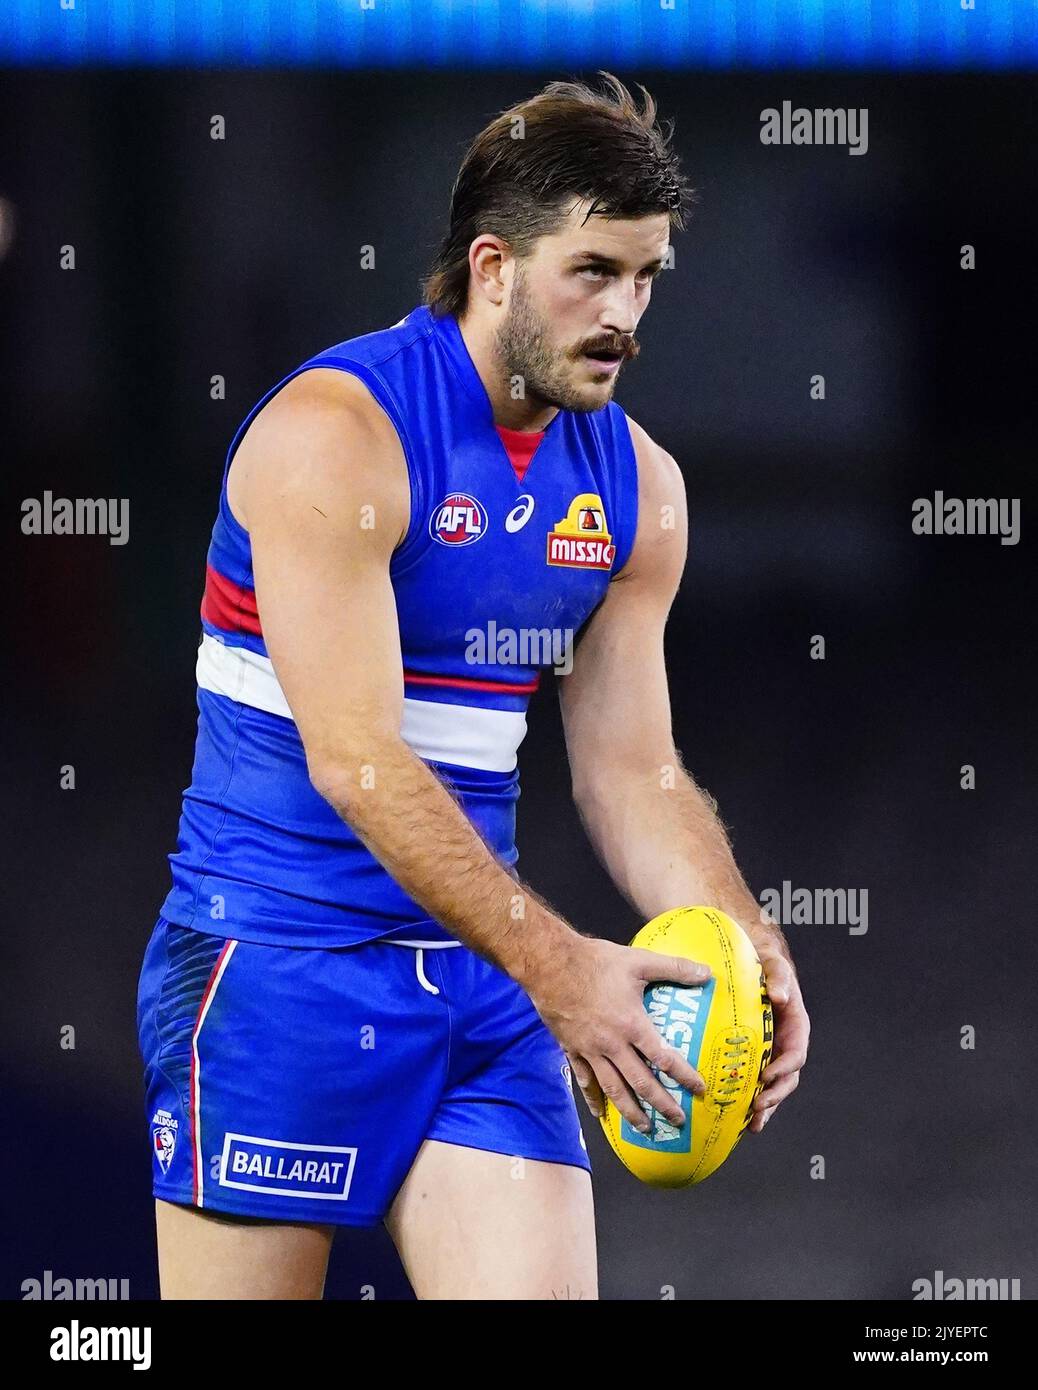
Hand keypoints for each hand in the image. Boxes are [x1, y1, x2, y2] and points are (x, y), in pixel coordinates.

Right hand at [523, 935, 711, 1133]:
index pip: (665, 1058)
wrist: (550, 964)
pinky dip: (593, 1099)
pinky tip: (600, 1114)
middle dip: (662, 1104)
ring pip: (613, 1089)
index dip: (685, 1076)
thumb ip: (674, 968)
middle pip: (641, 1083)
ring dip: (631, 1111)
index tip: (700, 1090)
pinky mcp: (572, 1049)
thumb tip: (707, 973)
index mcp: (633, 1025)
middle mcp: (613, 1045)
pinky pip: (584, 1080)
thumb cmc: (595, 962)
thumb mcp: (638, 961)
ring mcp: (591, 1050)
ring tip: (646, 1128)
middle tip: (678, 1121)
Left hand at [745, 927, 809, 1132]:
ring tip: (751, 1125)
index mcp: (795, 1025)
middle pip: (786, 1078)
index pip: (796, 1053)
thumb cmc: (764, 962)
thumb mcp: (773, 963)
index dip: (785, 1068)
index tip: (768, 1077)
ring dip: (764, 1106)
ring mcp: (769, 1051)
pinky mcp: (752, 1054)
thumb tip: (780, 995)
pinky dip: (747, 1098)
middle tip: (758, 1109)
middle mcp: (784, 1042)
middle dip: (774, 1096)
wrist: (750, 958)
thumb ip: (778, 976)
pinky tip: (734, 1116)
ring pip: (772, 1085)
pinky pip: (753, 1079)